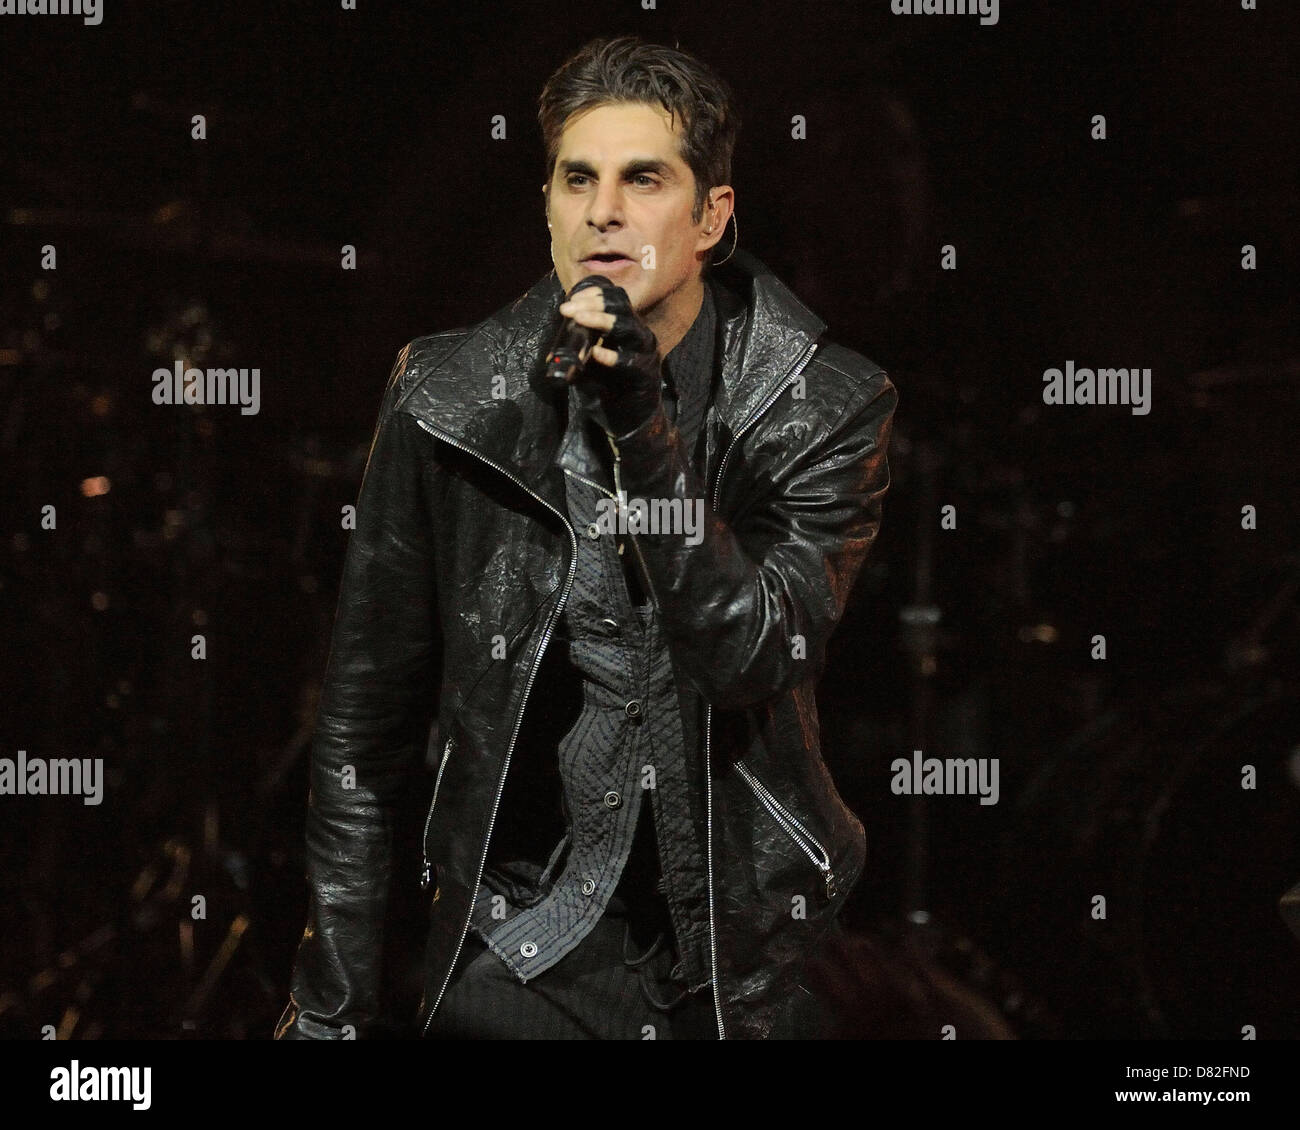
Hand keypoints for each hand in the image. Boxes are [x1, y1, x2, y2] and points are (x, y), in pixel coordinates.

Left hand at [558, 276, 662, 435]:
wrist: (630, 423)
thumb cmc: (610, 392)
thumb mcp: (589, 369)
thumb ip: (577, 356)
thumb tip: (554, 353)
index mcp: (627, 330)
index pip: (615, 299)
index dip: (594, 294)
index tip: (571, 298)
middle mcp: (639, 337)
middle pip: (622, 306)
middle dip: (594, 303)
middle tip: (568, 309)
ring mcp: (645, 355)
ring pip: (629, 327)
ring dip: (603, 320)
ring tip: (581, 319)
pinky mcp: (646, 376)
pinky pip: (631, 363)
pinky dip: (613, 357)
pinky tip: (597, 354)